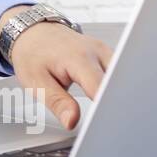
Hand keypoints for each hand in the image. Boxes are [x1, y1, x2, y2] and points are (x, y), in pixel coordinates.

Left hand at [0, 6, 113, 131]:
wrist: (34, 32)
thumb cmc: (33, 53)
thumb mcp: (36, 81)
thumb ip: (57, 102)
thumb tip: (72, 121)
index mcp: (78, 57)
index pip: (101, 88)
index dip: (105, 109)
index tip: (103, 123)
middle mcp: (97, 52)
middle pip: (118, 84)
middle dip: (116, 104)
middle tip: (107, 122)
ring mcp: (105, 52)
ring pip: (123, 80)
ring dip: (118, 97)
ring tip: (107, 113)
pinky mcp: (108, 56)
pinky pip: (119, 75)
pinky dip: (116, 90)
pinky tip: (109, 101)